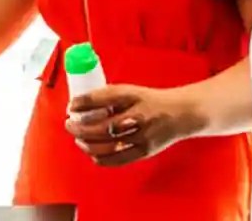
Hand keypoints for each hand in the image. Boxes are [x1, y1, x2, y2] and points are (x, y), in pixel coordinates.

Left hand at [65, 84, 196, 166]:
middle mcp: (138, 115)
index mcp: (134, 96)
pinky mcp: (144, 151)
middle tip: (69, 124)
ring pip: (108, 145)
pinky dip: (101, 157)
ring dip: (88, 144)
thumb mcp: (131, 92)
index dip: (83, 102)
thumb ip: (109, 98)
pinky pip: (118, 159)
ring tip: (78, 139)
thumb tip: (80, 106)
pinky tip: (92, 152)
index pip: (104, 98)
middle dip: (81, 127)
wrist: (181, 113)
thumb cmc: (151, 101)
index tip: (71, 106)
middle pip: (103, 126)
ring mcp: (142, 136)